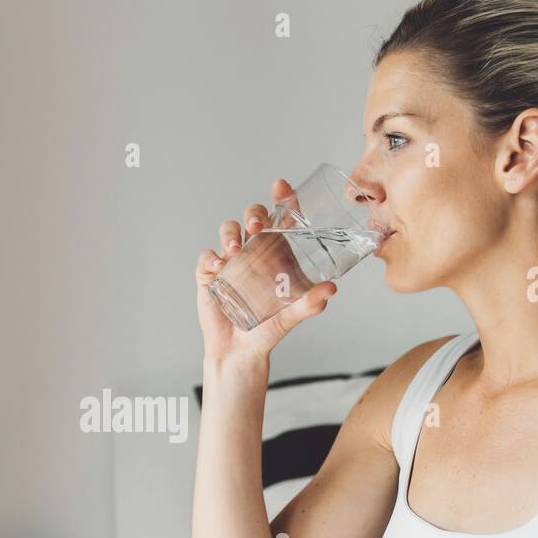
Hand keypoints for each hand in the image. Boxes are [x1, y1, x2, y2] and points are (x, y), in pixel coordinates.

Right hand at [195, 178, 337, 362]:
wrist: (240, 351)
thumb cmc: (268, 330)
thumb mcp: (291, 316)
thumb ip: (309, 304)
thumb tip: (330, 290)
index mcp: (277, 253)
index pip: (280, 218)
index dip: (281, 199)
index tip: (281, 186)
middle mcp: (254, 251)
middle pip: (253, 217)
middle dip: (254, 214)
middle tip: (257, 227)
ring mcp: (231, 260)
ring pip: (228, 230)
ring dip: (231, 233)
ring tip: (235, 249)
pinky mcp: (210, 274)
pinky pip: (207, 256)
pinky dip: (211, 257)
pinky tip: (219, 266)